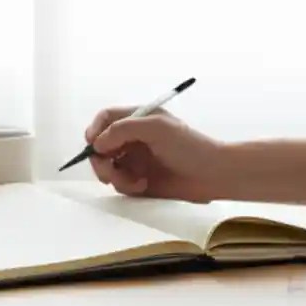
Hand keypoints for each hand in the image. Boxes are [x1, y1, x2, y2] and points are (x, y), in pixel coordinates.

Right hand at [83, 106, 227, 202]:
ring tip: (135, 182)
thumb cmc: (189, 147)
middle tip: (109, 172)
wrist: (212, 176)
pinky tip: (143, 185)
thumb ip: (123, 129)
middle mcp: (132, 138)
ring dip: (115, 176)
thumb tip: (97, 144)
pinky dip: (126, 185)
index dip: (95, 130)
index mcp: (138, 119)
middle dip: (101, 160)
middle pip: (99, 145)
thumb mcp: (156, 128)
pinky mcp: (137, 179)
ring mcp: (134, 160)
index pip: (106, 119)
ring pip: (106, 167)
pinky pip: (118, 183)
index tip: (93, 145)